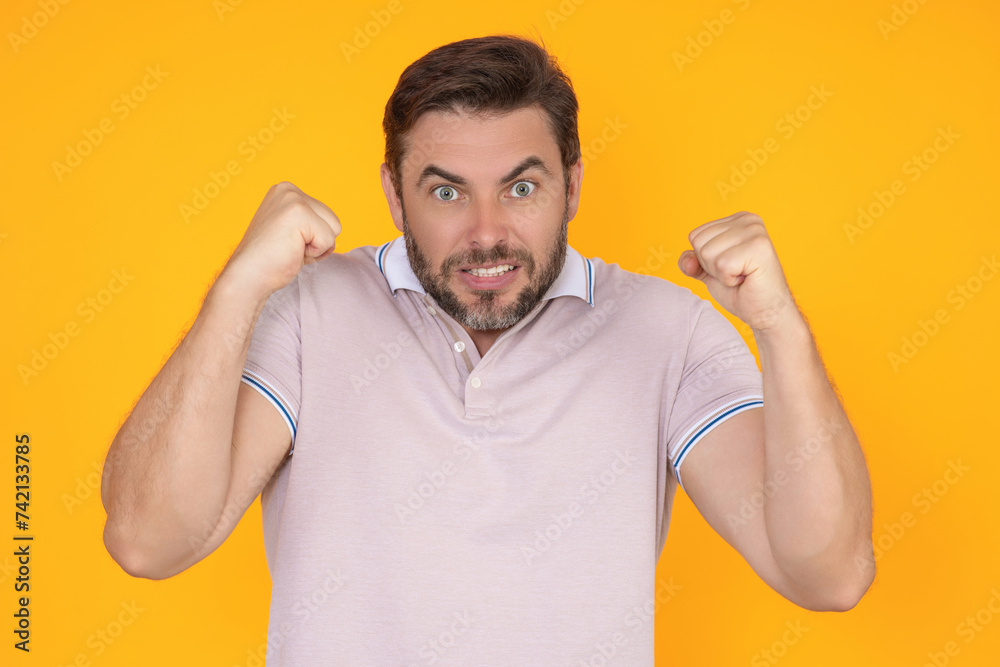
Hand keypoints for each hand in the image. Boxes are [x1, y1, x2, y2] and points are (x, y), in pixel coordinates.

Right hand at [220, 181, 341, 298]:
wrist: (248, 276)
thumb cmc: (270, 260)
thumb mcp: (293, 232)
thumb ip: (311, 223)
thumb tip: (334, 227)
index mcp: (287, 191)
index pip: (326, 216)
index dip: (314, 237)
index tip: (289, 242)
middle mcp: (289, 190)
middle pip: (334, 220)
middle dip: (318, 241)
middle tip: (290, 247)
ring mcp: (293, 199)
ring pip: (335, 228)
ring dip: (318, 247)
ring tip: (291, 248)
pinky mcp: (299, 213)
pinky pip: (329, 240)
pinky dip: (315, 254)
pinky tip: (292, 251)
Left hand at [678, 211, 797, 332]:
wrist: (765, 311)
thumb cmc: (740, 290)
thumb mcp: (709, 271)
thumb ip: (692, 261)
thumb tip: (688, 261)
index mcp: (736, 219)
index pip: (695, 235)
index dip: (705, 259)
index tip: (729, 266)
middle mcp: (747, 220)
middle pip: (699, 243)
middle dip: (712, 266)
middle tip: (737, 273)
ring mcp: (754, 231)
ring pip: (708, 253)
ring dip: (721, 273)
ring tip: (742, 275)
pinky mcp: (759, 247)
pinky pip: (722, 265)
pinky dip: (729, 279)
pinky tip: (747, 278)